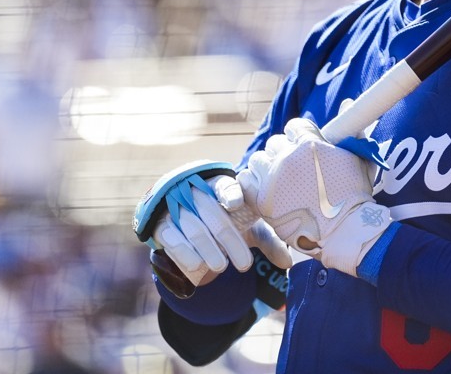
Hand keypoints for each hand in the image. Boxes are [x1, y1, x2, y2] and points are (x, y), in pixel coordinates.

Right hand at [151, 173, 291, 289]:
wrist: (185, 219)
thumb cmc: (225, 220)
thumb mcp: (246, 226)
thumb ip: (267, 240)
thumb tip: (288, 263)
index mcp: (219, 186)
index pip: (224, 185)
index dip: (230, 192)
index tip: (236, 204)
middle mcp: (196, 193)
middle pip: (212, 213)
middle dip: (229, 239)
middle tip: (245, 264)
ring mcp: (177, 208)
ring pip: (194, 227)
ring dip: (208, 249)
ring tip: (221, 267)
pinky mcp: (162, 226)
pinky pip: (172, 238)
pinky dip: (185, 253)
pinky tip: (198, 266)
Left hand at [238, 118, 392, 276]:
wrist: (345, 230)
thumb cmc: (355, 195)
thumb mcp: (357, 158)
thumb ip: (350, 129)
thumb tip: (346, 103)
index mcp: (310, 144)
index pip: (294, 126)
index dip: (298, 137)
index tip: (303, 149)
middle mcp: (289, 157)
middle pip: (275, 143)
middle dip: (283, 152)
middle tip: (293, 169)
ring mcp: (274, 179)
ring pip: (259, 160)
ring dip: (267, 167)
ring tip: (278, 180)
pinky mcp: (262, 200)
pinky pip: (246, 180)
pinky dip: (253, 182)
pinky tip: (263, 188)